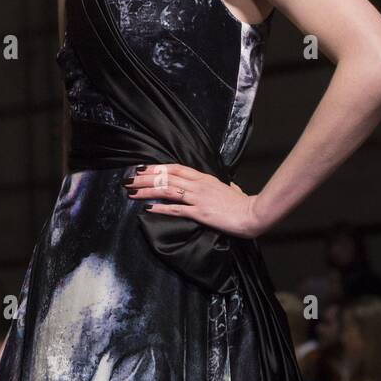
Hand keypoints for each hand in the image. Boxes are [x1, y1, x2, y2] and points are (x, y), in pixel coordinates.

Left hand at [126, 163, 263, 237]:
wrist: (252, 214)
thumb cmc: (242, 203)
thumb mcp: (230, 188)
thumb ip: (224, 185)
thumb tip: (227, 185)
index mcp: (204, 177)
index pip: (175, 168)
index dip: (157, 167)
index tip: (142, 168)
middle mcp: (198, 184)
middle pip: (167, 177)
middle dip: (145, 178)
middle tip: (129, 179)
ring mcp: (198, 198)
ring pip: (167, 190)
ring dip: (147, 190)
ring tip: (132, 192)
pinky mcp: (200, 212)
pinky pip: (176, 209)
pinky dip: (161, 207)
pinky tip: (149, 208)